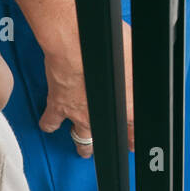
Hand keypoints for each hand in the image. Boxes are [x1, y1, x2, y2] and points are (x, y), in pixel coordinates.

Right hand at [39, 20, 134, 156]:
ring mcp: (79, 114)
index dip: (133, 137)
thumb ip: (136, 73)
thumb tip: (140, 71)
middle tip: (108, 145)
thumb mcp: (134, 57)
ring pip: (81, 139)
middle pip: (106, 140)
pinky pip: (51, 123)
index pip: (132, 129)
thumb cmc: (107, 45)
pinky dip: (50, 125)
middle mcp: (101, 115)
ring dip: (83, 145)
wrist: (76, 40)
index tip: (132, 141)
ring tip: (84, 150)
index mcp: (125, 105)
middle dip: (108, 145)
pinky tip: (50, 126)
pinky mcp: (58, 106)